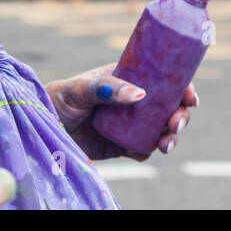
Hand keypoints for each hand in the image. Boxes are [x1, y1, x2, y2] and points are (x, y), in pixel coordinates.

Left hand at [46, 63, 198, 160]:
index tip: (190, 97)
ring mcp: (128, 123)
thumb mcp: (79, 89)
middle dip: (180, 116)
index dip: (181, 87)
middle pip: (168, 107)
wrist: (40, 127)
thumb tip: (140, 94)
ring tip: (165, 144)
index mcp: (124, 79)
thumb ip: (106, 88)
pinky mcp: (120, 144)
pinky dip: (148, 151)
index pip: (160, 80)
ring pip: (161, 129)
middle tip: (175, 124)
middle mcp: (130, 100)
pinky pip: (143, 149)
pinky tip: (141, 151)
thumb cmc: (56, 99)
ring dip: (170, 137)